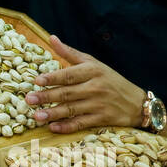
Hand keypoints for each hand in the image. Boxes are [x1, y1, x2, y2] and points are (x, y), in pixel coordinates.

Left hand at [26, 35, 146, 133]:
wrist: (137, 102)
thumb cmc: (110, 79)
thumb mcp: (93, 63)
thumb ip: (70, 53)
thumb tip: (51, 38)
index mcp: (92, 71)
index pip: (69, 74)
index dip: (53, 77)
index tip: (37, 80)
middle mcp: (96, 87)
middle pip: (68, 92)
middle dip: (47, 97)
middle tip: (29, 99)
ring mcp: (99, 104)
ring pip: (72, 109)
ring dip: (53, 113)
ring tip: (36, 116)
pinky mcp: (103, 119)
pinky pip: (82, 123)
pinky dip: (67, 127)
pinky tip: (53, 128)